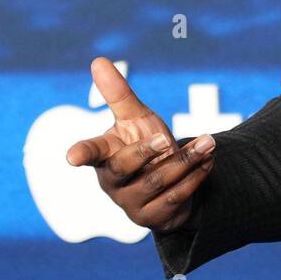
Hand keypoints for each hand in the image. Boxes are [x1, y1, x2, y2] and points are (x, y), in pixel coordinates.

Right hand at [66, 57, 215, 232]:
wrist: (172, 182)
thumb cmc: (145, 144)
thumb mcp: (136, 118)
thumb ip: (118, 94)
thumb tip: (98, 60)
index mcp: (103, 156)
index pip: (90, 153)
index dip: (81, 153)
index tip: (71, 157)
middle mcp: (111, 182)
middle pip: (124, 166)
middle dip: (146, 151)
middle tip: (166, 138)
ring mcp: (130, 204)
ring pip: (157, 181)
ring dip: (186, 161)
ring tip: (209, 143)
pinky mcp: (152, 219)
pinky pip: (175, 198)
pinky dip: (195, 177)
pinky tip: (207, 161)